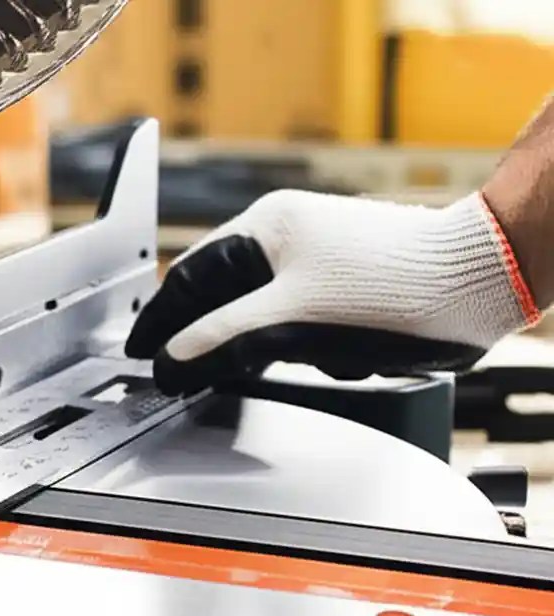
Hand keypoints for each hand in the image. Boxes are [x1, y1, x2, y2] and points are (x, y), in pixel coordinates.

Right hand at [125, 190, 540, 394]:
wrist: (487, 282)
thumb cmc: (396, 286)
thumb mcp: (290, 320)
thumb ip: (222, 339)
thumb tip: (171, 358)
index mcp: (267, 227)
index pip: (191, 277)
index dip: (162, 321)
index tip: (141, 352)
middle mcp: (291, 236)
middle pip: (226, 297)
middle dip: (222, 340)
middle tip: (193, 376)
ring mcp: (322, 260)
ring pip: (268, 315)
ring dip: (275, 349)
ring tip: (293, 365)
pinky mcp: (351, 286)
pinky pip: (306, 323)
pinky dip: (314, 348)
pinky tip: (343, 360)